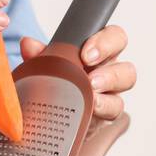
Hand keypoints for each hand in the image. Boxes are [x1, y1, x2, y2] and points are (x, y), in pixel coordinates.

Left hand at [20, 26, 135, 119]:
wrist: (55, 117)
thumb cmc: (57, 84)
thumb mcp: (46, 67)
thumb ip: (39, 56)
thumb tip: (28, 44)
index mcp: (100, 52)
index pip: (115, 38)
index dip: (105, 42)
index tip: (86, 53)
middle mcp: (110, 71)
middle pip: (127, 66)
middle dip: (110, 71)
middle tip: (89, 78)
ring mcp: (112, 94)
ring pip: (124, 89)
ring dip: (108, 89)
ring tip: (90, 93)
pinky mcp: (108, 113)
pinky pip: (114, 110)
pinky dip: (101, 108)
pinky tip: (88, 109)